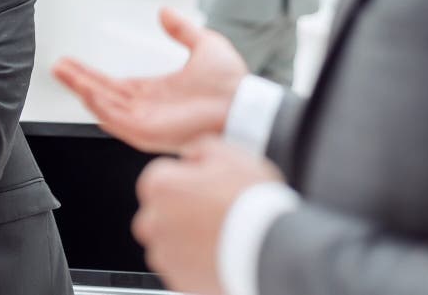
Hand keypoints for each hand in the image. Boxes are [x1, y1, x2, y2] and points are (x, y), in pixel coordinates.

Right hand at [53, 8, 246, 153]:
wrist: (244, 104)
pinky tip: (85, 91)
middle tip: (57, 66)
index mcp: (155, 93)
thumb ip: (183, 30)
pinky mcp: (149, 132)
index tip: (71, 62)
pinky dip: (99, 106)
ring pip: (104, 106)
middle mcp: (146, 109)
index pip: (115, 85)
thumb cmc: (232, 83)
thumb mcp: (204, 45)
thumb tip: (164, 12)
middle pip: (103, 95)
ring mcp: (146, 122)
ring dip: (82, 90)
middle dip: (79, 80)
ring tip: (62, 73)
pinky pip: (117, 120)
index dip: (91, 74)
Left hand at [133, 137, 283, 293]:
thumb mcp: (229, 154)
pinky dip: (194, 262)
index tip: (204, 187)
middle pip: (157, 212)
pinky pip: (181, 267)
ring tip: (220, 235)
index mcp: (161, 185)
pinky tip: (219, 253)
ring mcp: (166, 254)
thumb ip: (200, 148)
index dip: (184, 180)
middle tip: (212, 211)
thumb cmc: (252, 202)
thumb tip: (190, 156)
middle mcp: (154, 221)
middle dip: (178, 210)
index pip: (158, 178)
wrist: (273, 252)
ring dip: (185, 238)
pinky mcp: (179, 280)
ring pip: (167, 242)